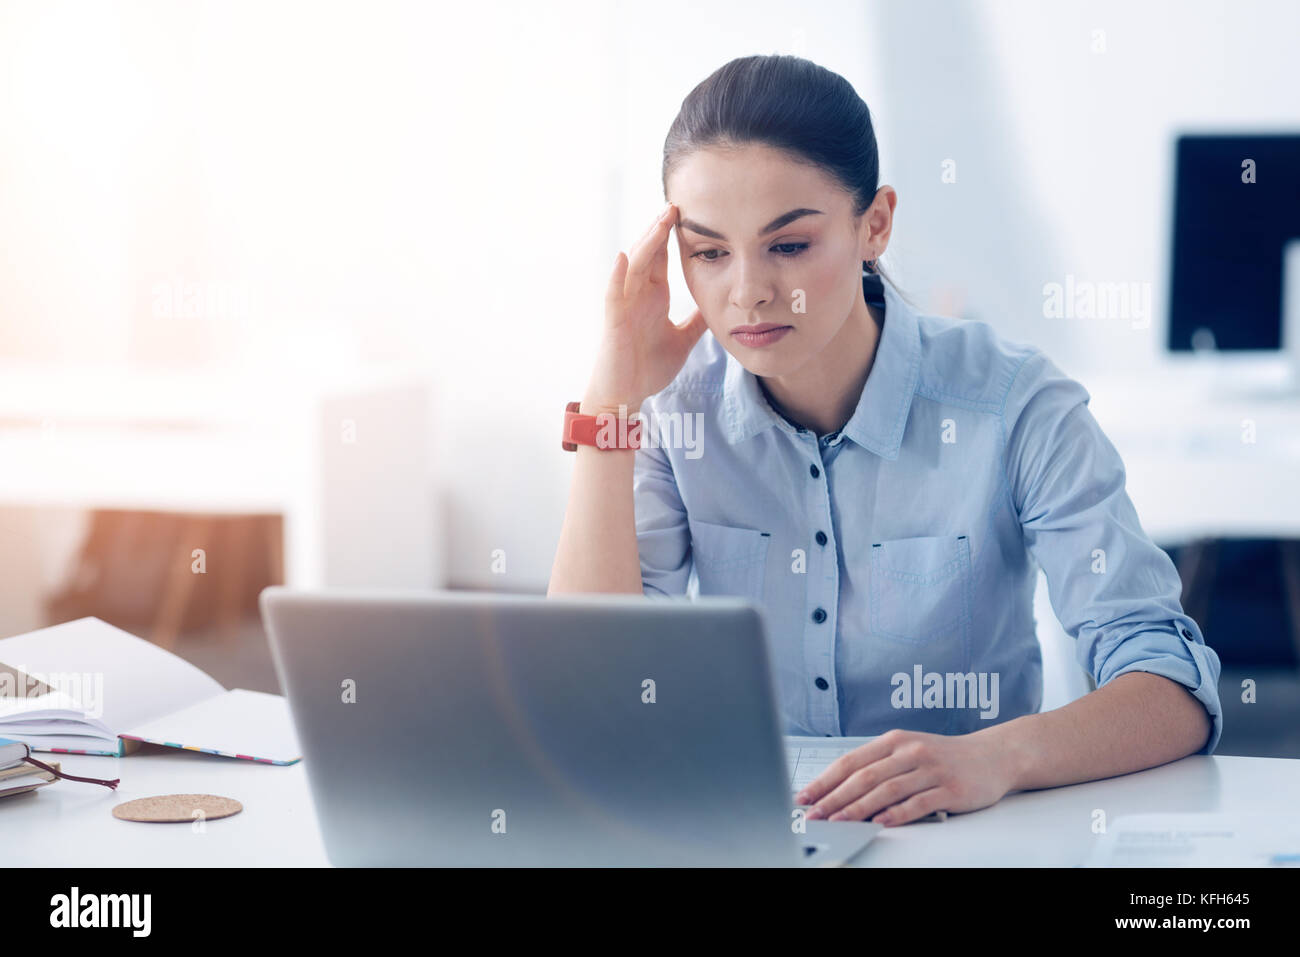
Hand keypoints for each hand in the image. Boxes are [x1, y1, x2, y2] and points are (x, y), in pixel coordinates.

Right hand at [584, 202, 708, 411]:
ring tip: (660, 219)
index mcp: (654, 296)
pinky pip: (613, 293)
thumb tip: (719, 306)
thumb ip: (697, 322)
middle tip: (677, 203)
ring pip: (634, 265)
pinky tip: (624, 255)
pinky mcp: (613, 321)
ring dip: (646, 241)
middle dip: (660, 228)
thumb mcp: (683, 340)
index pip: (662, 257)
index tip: (689, 211)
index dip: (672, 234)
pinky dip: (617, 275)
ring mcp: (624, 305)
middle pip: (648, 253)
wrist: (627, 395)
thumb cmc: (648, 368)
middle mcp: (638, 295)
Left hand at [794, 729, 1016, 825]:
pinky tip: (880, 823)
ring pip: (887, 790)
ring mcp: (931, 770)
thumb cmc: (944, 756)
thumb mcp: (908, 750)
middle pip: (865, 777)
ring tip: (839, 822)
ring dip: (859, 808)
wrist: (993, 755)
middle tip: (815, 815)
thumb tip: (839, 788)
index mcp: (894, 741)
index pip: (851, 761)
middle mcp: (910, 752)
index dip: (825, 780)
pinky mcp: (951, 789)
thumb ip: (878, 766)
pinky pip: (919, 803)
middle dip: (835, 798)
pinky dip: (897, 814)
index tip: (805, 797)